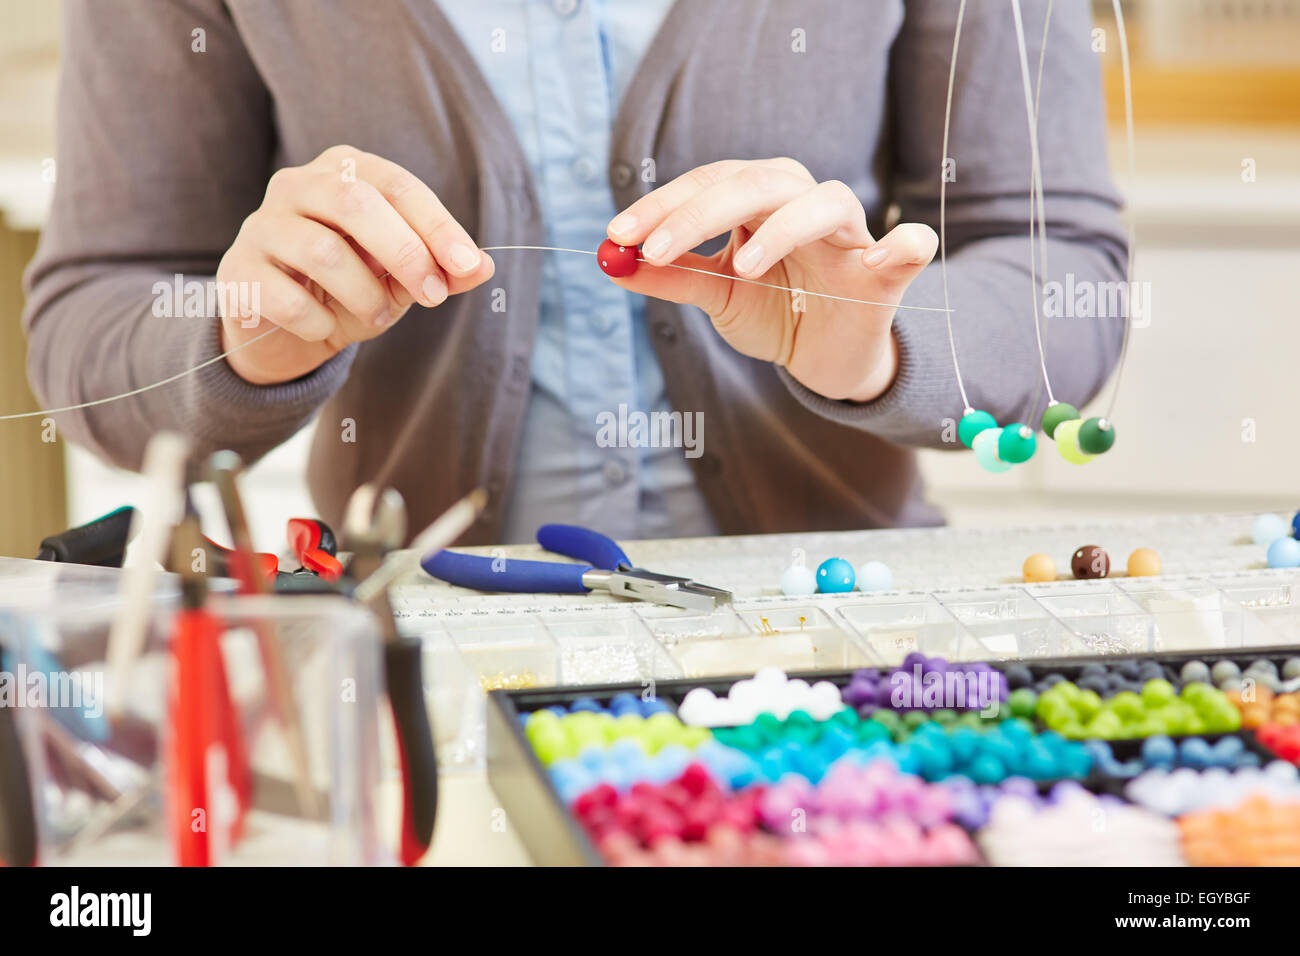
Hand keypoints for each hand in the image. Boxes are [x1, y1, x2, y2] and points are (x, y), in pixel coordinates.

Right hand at [216, 145, 493, 384]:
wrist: (287, 334)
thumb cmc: (352, 291)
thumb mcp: (404, 280)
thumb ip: (444, 270)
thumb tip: (484, 267)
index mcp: (345, 172)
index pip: (397, 185)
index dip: (437, 226)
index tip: (467, 266)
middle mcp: (297, 185)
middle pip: (356, 202)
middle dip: (405, 252)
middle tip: (433, 296)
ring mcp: (260, 225)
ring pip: (322, 250)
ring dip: (365, 294)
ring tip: (377, 315)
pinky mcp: (237, 271)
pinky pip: (286, 297)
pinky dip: (319, 323)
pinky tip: (326, 329)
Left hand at [605, 158, 936, 402]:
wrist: (823, 359)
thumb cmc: (774, 313)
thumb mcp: (716, 297)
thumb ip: (672, 276)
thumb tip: (613, 263)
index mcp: (759, 202)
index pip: (709, 183)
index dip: (662, 205)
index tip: (618, 233)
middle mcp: (803, 204)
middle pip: (756, 183)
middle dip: (700, 211)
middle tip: (656, 247)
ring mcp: (850, 236)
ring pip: (824, 202)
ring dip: (782, 229)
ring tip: (743, 269)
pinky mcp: (888, 275)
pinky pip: (910, 247)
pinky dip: (904, 246)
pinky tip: (888, 255)